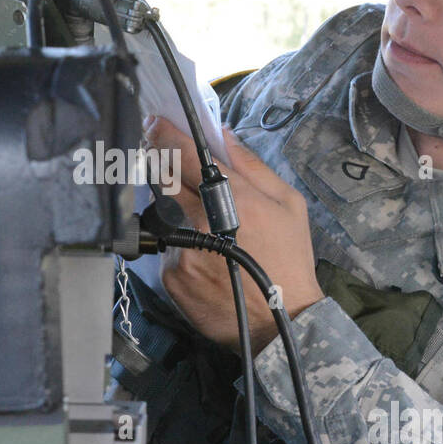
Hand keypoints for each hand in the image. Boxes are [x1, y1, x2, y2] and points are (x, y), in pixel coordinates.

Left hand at [144, 116, 324, 352]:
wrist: (282, 320)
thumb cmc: (288, 259)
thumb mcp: (288, 204)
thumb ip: (253, 166)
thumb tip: (224, 135)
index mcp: (232, 197)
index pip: (185, 154)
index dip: (164, 134)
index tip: (153, 123)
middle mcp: (201, 220)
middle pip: (163, 179)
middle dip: (162, 168)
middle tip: (168, 165)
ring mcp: (182, 248)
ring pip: (162, 215)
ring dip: (172, 212)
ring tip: (201, 228)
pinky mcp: (171, 275)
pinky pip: (165, 249)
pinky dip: (177, 247)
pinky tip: (201, 260)